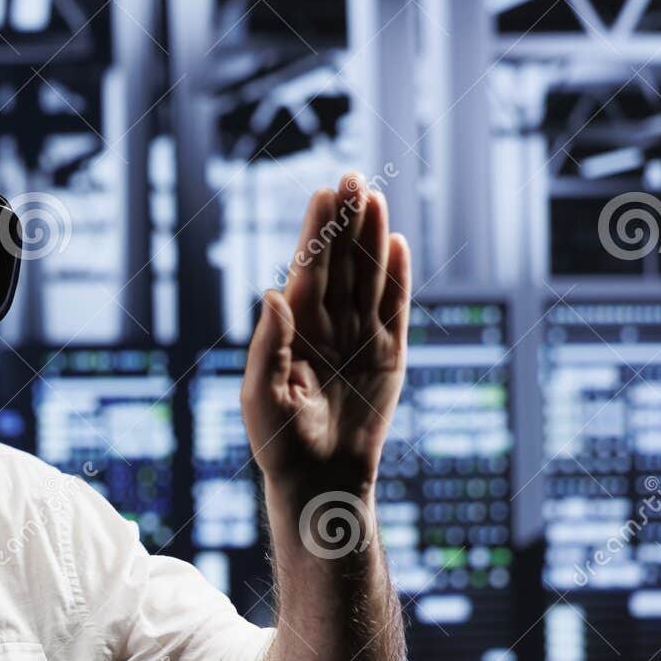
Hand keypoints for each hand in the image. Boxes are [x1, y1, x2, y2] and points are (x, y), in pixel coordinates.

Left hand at [241, 172, 409, 500]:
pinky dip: (399, 278)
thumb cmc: (280, 445)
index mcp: (294, 331)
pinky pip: (395, 309)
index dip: (317, 234)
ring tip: (376, 198)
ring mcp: (360, 338)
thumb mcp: (261, 398)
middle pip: (341, 265)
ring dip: (372, 239)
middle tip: (353, 178)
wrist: (320, 482)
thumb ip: (267, 345)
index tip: (324, 195)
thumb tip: (273, 292)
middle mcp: (327, 327)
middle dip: (346, 223)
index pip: (308, 271)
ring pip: (369, 278)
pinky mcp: (390, 356)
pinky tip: (398, 243)